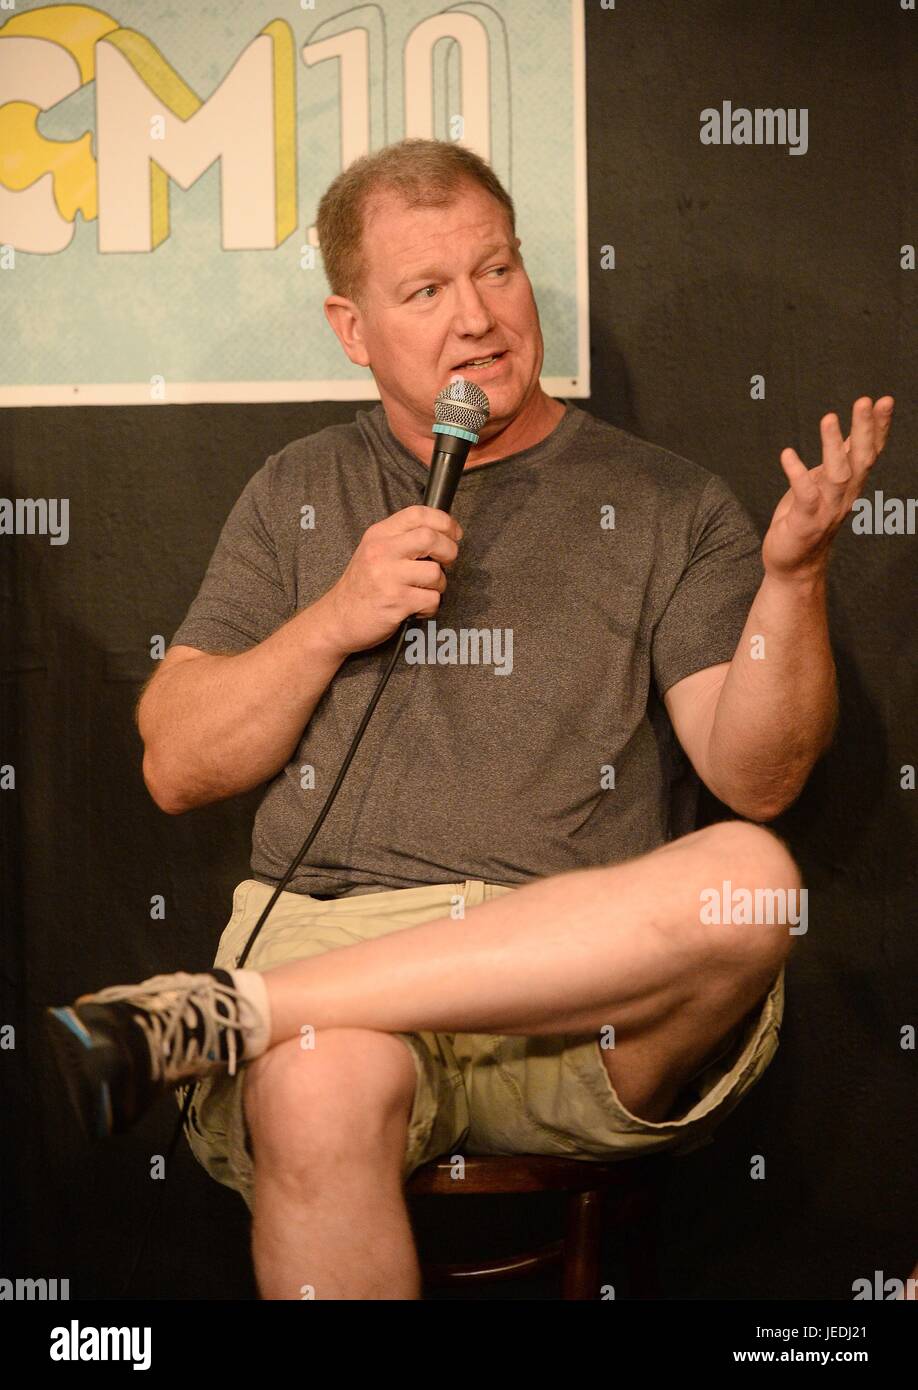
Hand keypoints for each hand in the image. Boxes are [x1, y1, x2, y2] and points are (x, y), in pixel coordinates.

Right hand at [315, 505, 462, 656]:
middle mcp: (381, 552)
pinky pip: (431, 599)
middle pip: (431, 538)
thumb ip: (401, 539)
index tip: (454, 534)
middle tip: (447, 563)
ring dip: (439, 585)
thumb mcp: (373, 551)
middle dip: (449, 551)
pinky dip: (430, 607)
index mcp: (378, 535)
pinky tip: (417, 608)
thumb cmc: (361, 587)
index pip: (418, 514)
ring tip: (424, 591)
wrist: (337, 619)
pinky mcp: (396, 602)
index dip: (444, 521)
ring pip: (435, 572)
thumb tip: (440, 533)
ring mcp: (388, 577)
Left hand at [762, 396, 894, 580]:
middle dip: (864, 429)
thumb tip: (848, 434)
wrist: (795, 564)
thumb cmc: (807, 520)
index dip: (879, 428)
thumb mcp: (825, 485)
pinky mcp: (805, 521)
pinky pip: (804, 495)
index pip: (870, 452)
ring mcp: (826, 509)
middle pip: (860, 459)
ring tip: (829, 418)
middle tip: (864, 401)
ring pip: (837, 475)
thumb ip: (838, 462)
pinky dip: (797, 473)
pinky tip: (787, 454)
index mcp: (851, 485)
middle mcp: (844, 496)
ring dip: (833, 446)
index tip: (884, 401)